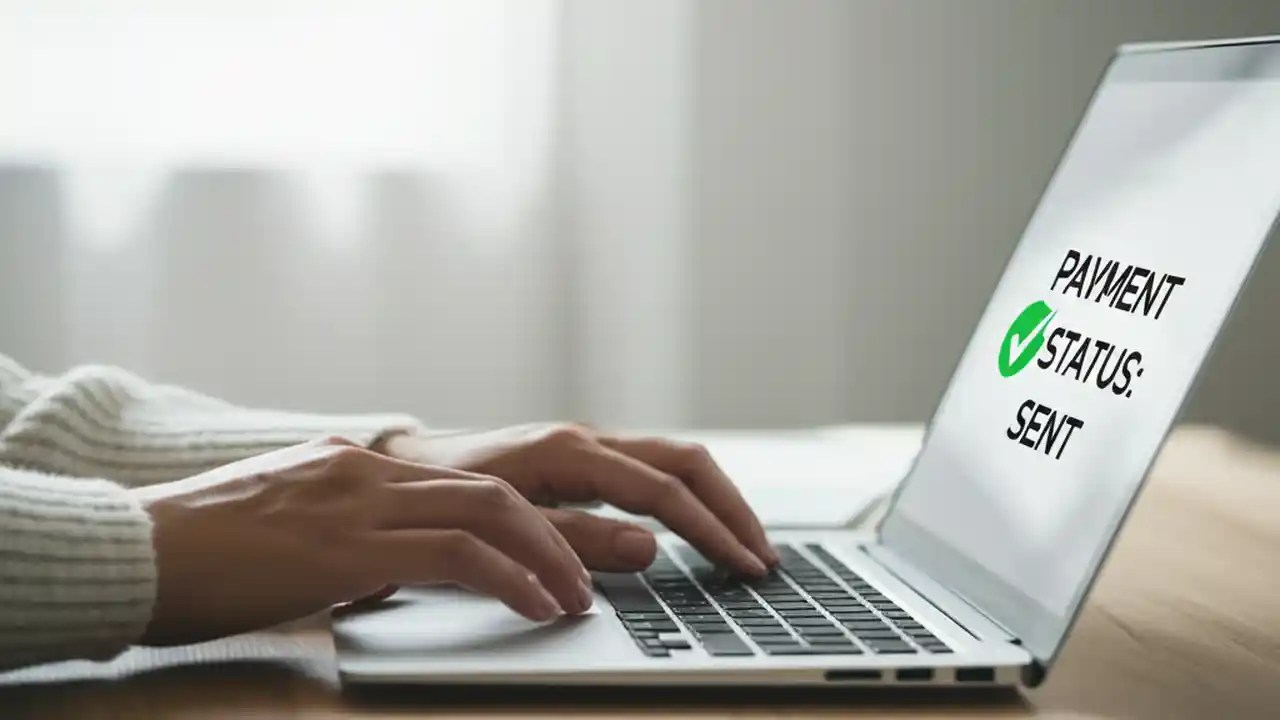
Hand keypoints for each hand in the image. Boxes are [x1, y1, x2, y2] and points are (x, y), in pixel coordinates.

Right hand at [132, 437, 592, 645]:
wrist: (131, 550)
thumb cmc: (194, 554)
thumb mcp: (283, 530)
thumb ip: (340, 534)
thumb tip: (380, 568)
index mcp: (352, 467)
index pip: (459, 482)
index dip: (517, 517)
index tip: (550, 549)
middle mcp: (365, 472)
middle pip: (491, 490)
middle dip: (551, 534)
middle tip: (585, 575)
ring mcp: (358, 503)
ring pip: (489, 513)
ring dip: (546, 556)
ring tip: (577, 597)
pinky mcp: (347, 547)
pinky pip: (455, 555)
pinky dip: (508, 578)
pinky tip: (534, 606)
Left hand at [378, 424, 777, 575]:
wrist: (409, 469)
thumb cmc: (447, 497)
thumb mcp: (505, 526)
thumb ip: (576, 539)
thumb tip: (650, 548)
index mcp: (571, 453)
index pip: (665, 491)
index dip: (711, 530)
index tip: (745, 565)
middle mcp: (589, 440)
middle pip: (687, 462)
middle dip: (732, 509)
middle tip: (763, 558)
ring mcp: (591, 447)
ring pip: (677, 462)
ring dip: (717, 502)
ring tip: (747, 547)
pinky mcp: (587, 461)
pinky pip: (654, 472)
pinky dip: (689, 499)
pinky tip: (702, 529)